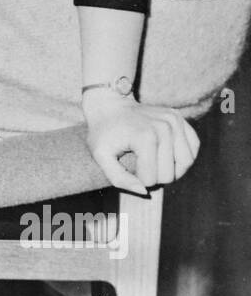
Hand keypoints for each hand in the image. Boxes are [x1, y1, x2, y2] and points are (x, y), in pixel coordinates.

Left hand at [82, 91, 199, 195]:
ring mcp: (174, 120)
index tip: (128, 168)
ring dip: (171, 168)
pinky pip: (194, 147)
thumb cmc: (103, 133)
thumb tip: (144, 191)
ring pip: (187, 162)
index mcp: (145, 137)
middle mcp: (164, 127)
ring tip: (154, 162)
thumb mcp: (100, 157)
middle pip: (170, 174)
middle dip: (155, 176)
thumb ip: (119, 179)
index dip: (139, 179)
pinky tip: (167, 154)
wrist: (109, 105)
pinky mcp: (179, 118)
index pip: (152, 179)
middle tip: (140, 165)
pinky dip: (183, 156)